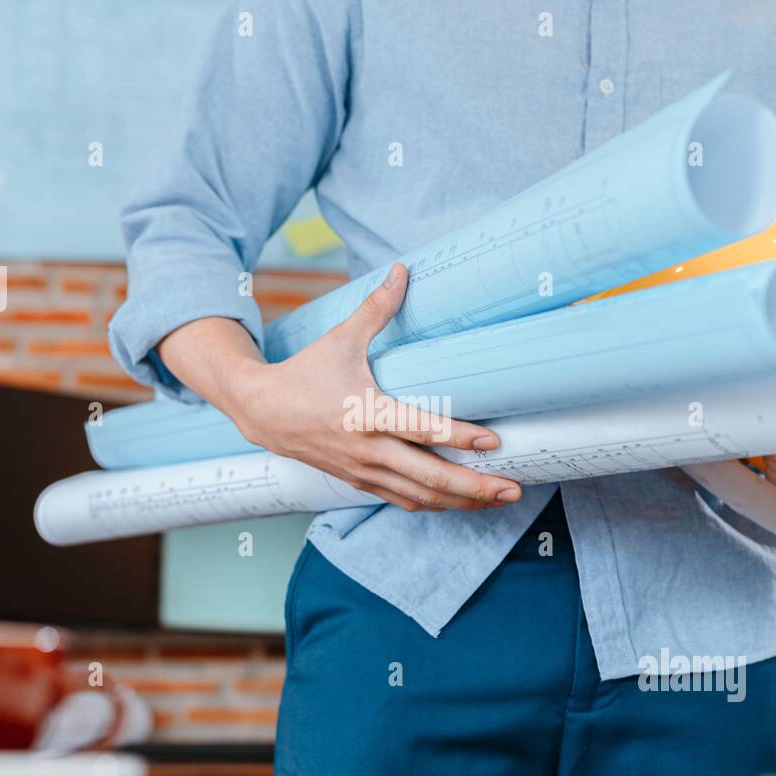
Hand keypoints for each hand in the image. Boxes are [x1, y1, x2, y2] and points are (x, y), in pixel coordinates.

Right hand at [223, 264, 522, 512]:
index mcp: (367, 414)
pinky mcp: (359, 482)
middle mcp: (368, 450)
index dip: (459, 437)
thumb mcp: (340, 339)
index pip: (422, 430)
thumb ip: (376, 309)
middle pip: (429, 477)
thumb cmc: (304, 373)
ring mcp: (364, 471)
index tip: (493, 441)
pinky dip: (433, 504)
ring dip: (460, 502)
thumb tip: (402, 270)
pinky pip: (402, 501)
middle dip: (474, 486)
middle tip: (512, 488)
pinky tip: (458, 503)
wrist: (262, 413)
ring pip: (420, 497)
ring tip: (496, 500)